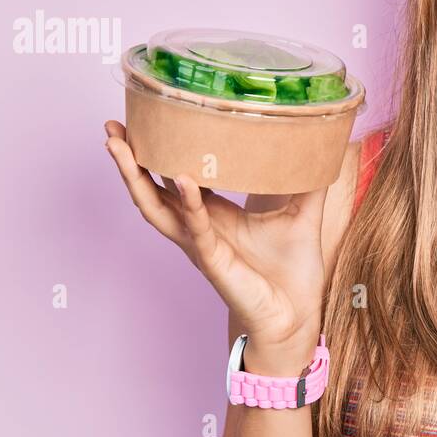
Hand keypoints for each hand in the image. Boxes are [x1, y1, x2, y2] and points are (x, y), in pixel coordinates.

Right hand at [103, 120, 325, 349]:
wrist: (296, 315)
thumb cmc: (292, 270)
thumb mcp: (303, 214)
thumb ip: (310, 182)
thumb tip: (324, 144)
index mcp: (214, 214)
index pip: (176, 177)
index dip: (157, 152)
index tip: (143, 121)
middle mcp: (199, 228)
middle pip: (151, 190)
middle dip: (129, 160)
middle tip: (111, 128)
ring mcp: (201, 245)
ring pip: (156, 209)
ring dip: (137, 178)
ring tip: (123, 147)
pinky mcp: (214, 262)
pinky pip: (196, 230)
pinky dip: (188, 205)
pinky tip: (183, 180)